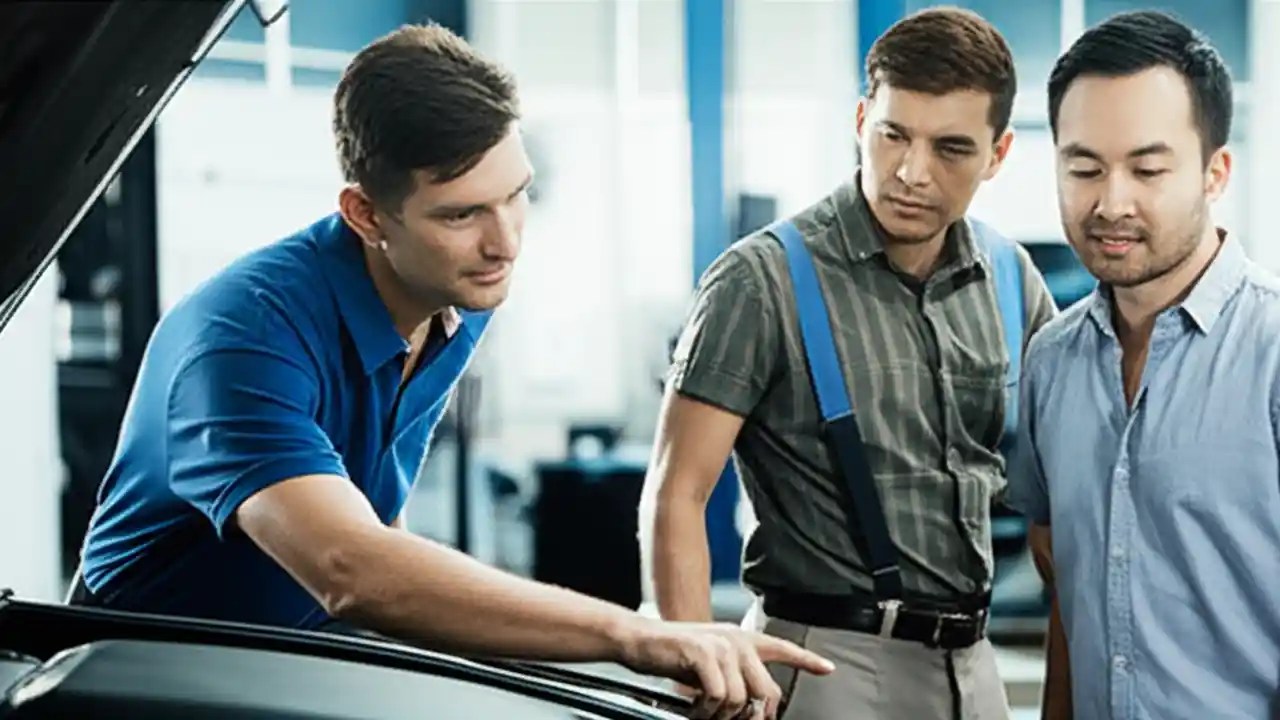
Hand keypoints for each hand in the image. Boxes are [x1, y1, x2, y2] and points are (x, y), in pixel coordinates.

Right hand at [615, 618, 833, 719]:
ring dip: (722, 717)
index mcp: (741, 639)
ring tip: (704, 715)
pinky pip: (720, 696)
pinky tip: (694, 709)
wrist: (640, 639)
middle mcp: (737, 639)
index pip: (782, 648)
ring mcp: (722, 645)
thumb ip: (735, 676)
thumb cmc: (673, 655)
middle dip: (754, 718)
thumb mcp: (709, 664)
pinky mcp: (704, 653)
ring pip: (742, 699)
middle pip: (767, 691)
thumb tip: (752, 708)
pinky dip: (706, 711)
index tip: (828, 669)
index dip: (807, 660)